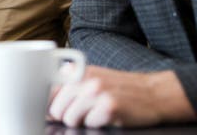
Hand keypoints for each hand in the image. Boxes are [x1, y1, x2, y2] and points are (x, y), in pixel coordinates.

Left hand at [49, 66, 195, 127]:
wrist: (153, 92)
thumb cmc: (118, 88)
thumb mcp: (90, 79)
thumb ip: (67, 88)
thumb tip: (44, 109)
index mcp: (74, 70)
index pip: (46, 92)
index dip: (49, 107)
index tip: (55, 112)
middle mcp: (82, 78)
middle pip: (55, 109)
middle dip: (67, 116)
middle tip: (85, 113)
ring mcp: (95, 91)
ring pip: (69, 118)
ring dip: (82, 121)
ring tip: (96, 113)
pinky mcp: (108, 106)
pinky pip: (90, 124)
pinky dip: (98, 124)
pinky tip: (109, 116)